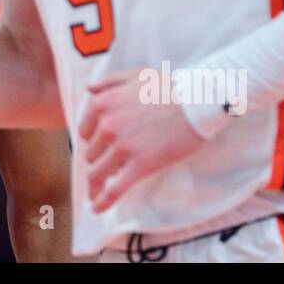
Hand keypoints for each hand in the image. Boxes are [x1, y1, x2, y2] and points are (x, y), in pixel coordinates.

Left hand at [77, 69, 207, 212]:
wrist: (197, 101)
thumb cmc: (168, 87)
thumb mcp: (134, 75)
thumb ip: (108, 82)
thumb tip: (88, 89)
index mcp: (103, 104)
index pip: (86, 131)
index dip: (93, 141)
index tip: (102, 147)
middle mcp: (107, 125)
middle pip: (92, 153)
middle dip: (99, 160)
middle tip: (109, 165)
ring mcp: (123, 147)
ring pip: (98, 172)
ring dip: (96, 183)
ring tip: (97, 191)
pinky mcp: (140, 164)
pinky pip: (115, 188)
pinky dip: (104, 201)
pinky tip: (98, 209)